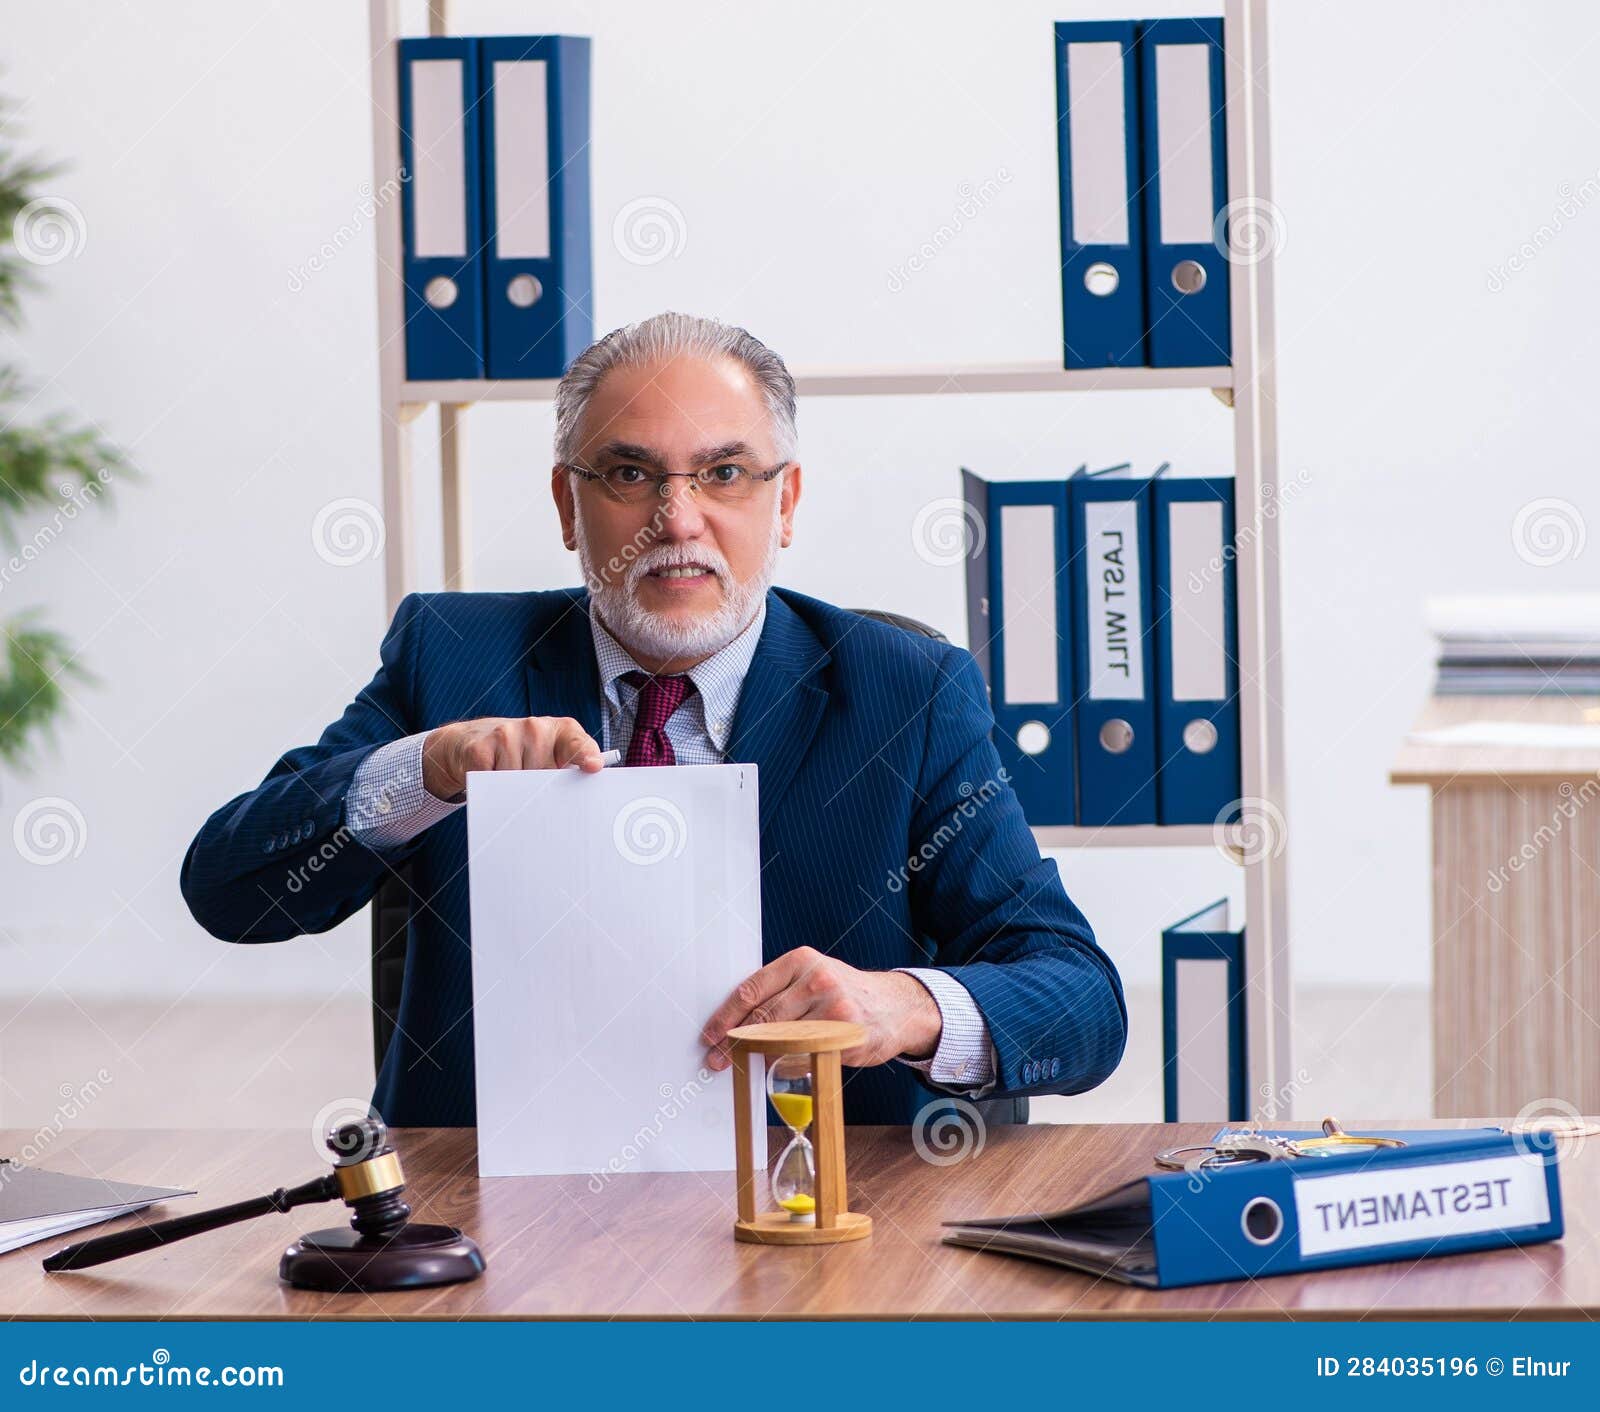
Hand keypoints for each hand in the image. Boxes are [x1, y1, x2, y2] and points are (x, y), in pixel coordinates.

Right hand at [421, 716, 603, 801]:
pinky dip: (493, 789)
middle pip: (546, 777)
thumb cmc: (523, 752)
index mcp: (561, 730)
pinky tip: (491, 775)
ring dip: (515, 791)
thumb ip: (569, 771)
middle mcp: (536, 727)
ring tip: (510, 776)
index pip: (577, 743)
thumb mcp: (551, 755)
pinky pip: (493, 784)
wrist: (474, 739)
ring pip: (518, 784)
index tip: (593, 766)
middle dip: (542, 790)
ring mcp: (506, 734)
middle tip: (533, 784)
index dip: (586, 755)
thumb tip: (580, 798)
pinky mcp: (480, 749)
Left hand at [700, 947, 941, 1070]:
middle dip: (734, 1040)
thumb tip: (734, 1019)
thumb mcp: (813, 975)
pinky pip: (805, 1055)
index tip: (710, 1034)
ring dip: (756, 1054)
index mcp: (801, 960)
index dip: (726, 1015)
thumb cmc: (844, 992)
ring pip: (781, 1037)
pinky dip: (786, 1065)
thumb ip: (780, 990)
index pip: (752, 989)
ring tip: (738, 1062)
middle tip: (716, 1057)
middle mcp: (817, 980)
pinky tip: (775, 1068)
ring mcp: (834, 1009)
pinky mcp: (846, 1037)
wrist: (895, 1006)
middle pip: (762, 1016)